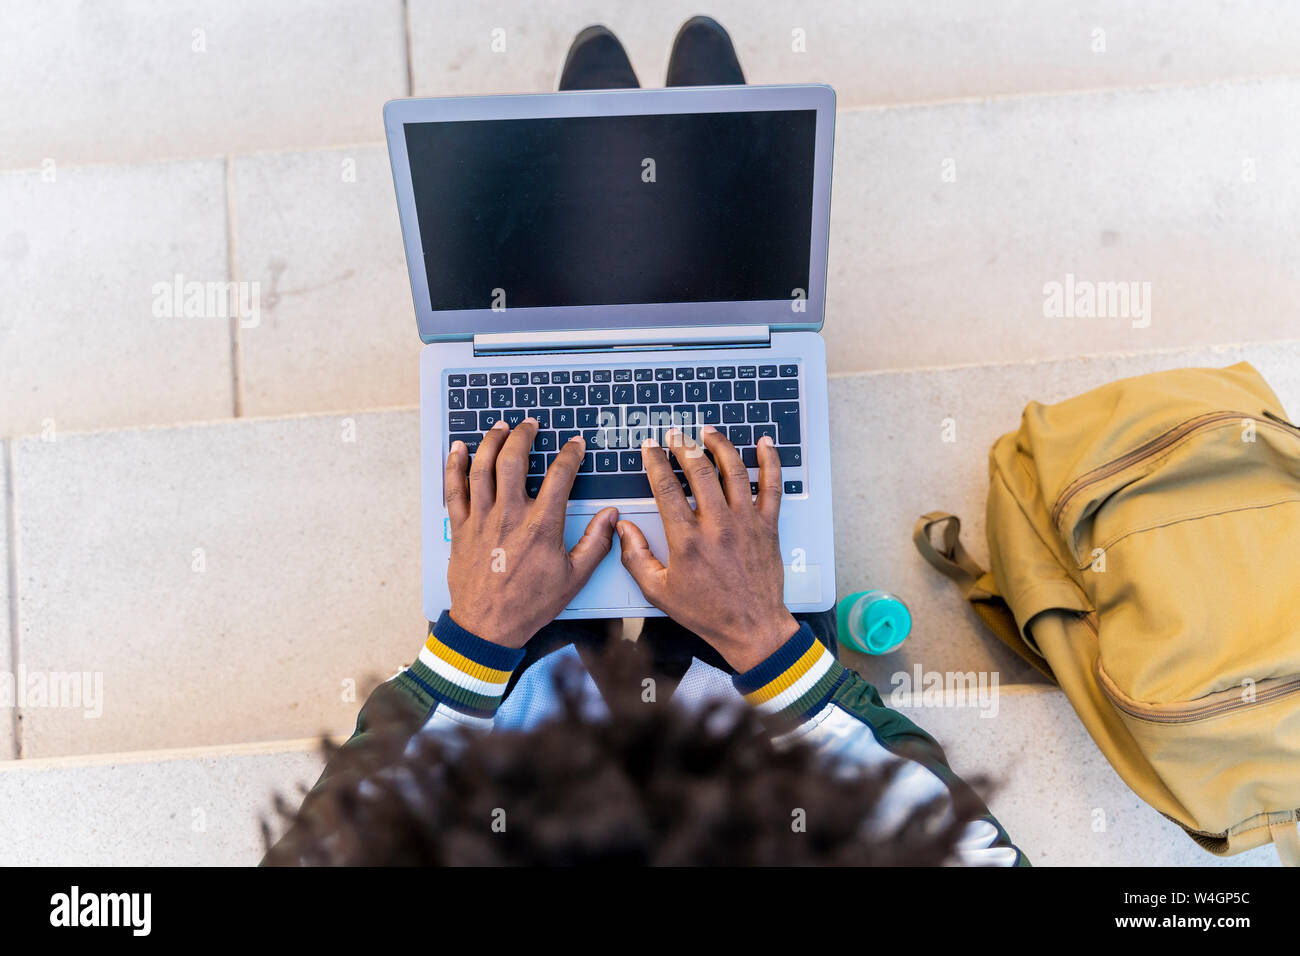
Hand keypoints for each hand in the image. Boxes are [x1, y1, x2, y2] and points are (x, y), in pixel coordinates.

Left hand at [444, 419, 617, 647]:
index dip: (570, 455)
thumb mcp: (574, 578)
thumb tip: (611, 516)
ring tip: (501, 427)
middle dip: (523, 435)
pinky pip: (454, 489)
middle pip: (513, 460)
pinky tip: (459, 448)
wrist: (488, 627)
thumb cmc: (531, 604)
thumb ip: (596, 543)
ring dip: (491, 441)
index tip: (575, 445)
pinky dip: (455, 465)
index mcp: (541, 526)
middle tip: (530, 425)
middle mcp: (509, 515)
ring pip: (482, 467)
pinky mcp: (460, 528)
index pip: (559, 476)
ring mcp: (481, 519)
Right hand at [617, 426, 797, 670]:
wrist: (751, 627)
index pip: (666, 487)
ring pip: (734, 471)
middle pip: (700, 471)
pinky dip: (770, 461)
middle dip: (684, 446)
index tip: (650, 448)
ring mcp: (746, 523)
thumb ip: (635, 557)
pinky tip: (764, 443)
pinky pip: (772, 486)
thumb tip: (623, 528)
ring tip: (708, 432)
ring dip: (720, 446)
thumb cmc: (705, 612)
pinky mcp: (768, 526)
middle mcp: (717, 525)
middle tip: (675, 435)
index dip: (655, 461)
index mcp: (687, 540)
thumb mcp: (658, 591)